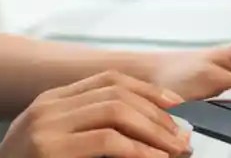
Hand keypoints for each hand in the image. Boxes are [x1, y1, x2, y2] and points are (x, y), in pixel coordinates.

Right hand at [0, 70, 193, 157]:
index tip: (176, 107)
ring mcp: (47, 124)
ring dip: (154, 130)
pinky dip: (139, 150)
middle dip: (157, 113)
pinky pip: (107, 141)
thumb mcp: (58, 144)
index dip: (148, 90)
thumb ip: (87, 131)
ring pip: (116, 109)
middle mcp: (49, 105)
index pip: (109, 79)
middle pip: (117, 91)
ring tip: (175, 149)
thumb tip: (139, 132)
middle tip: (183, 137)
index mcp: (52, 100)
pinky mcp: (49, 148)